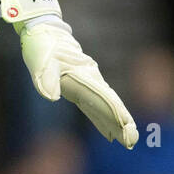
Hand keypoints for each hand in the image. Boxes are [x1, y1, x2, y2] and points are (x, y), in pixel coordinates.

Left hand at [17, 19, 138, 148]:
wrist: (47, 32)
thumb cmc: (43, 47)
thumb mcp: (41, 61)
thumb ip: (46, 78)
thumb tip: (51, 97)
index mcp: (83, 76)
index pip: (102, 98)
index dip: (114, 114)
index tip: (125, 127)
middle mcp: (91, 80)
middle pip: (110, 104)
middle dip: (122, 122)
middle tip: (132, 140)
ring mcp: (90, 84)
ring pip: (107, 106)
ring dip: (117, 123)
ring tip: (129, 141)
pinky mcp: (85, 87)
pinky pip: (98, 106)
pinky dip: (106, 119)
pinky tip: (111, 132)